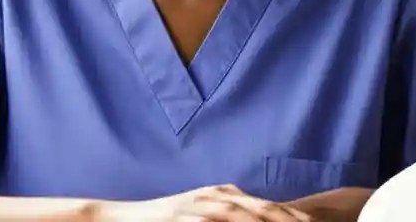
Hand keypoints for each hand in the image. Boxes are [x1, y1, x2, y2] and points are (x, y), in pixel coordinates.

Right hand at [92, 183, 313, 221]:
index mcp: (226, 195)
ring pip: (248, 215)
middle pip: (266, 209)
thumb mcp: (201, 218)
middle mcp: (219, 196)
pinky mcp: (189, 217)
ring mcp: (203, 205)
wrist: (121, 219)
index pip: (270, 207)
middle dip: (292, 220)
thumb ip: (227, 220)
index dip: (294, 217)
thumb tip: (256, 221)